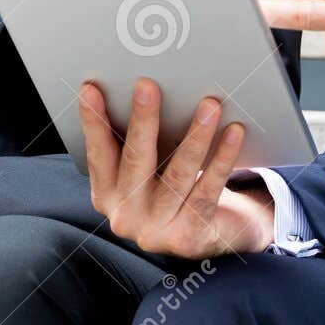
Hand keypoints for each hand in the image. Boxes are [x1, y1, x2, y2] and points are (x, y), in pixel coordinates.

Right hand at [81, 79, 274, 258]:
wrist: (212, 235)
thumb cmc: (176, 189)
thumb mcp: (149, 169)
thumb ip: (139, 142)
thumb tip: (144, 92)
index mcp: (107, 195)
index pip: (98, 154)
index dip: (94, 122)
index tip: (91, 89)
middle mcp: (125, 216)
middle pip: (135, 161)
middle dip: (142, 120)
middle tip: (147, 86)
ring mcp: (156, 231)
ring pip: (178, 174)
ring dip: (195, 135)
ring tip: (210, 105)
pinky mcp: (188, 237)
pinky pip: (208, 190)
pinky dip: (222, 158)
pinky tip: (233, 133)